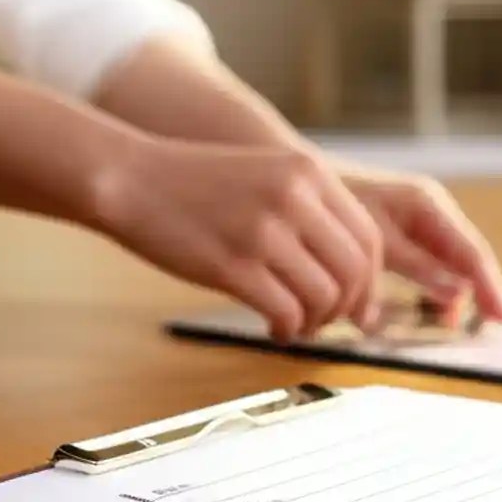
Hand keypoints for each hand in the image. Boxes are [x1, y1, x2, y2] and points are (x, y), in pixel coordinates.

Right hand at [95, 138, 382, 340]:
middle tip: (329, 320)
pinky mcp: (232, 265)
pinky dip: (289, 330)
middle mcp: (294, 198)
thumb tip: (353, 267)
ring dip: (317, 322)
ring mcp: (263, 231)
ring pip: (324, 296)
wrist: (130, 177)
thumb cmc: (197, 182)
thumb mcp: (269, 173)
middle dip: (348, 307)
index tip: (361, 304)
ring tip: (298, 324)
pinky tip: (275, 328)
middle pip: (354, 271)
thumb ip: (311, 208)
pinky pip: (286, 312)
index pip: (369, 237)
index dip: (371, 280)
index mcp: (309, 172)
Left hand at [337, 166, 501, 323]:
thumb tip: (459, 296)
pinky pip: (436, 264)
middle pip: (470, 258)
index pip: (472, 254)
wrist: (299, 183)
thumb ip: (418, 266)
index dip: (492, 288)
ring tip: (487, 323)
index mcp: (427, 205)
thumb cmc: (333, 203)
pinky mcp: (406, 234)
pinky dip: (444, 288)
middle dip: (488, 291)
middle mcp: (431, 211)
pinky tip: (448, 311)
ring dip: (469, 292)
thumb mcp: (375, 237)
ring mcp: (420, 222)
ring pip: (455, 263)